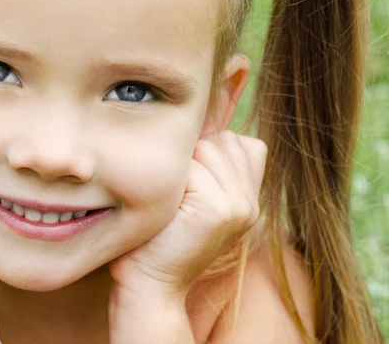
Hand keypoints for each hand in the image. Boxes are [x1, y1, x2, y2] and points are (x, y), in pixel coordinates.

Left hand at [109, 130, 266, 298]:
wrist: (149, 283)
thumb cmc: (158, 234)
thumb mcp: (191, 196)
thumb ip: (209, 164)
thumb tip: (207, 116)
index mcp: (248, 198)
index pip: (240, 141)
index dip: (205, 149)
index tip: (185, 180)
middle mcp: (251, 202)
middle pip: (223, 139)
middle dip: (192, 154)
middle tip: (176, 194)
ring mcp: (240, 206)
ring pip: (208, 147)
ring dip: (181, 164)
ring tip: (172, 199)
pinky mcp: (220, 210)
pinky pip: (191, 166)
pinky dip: (172, 178)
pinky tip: (167, 207)